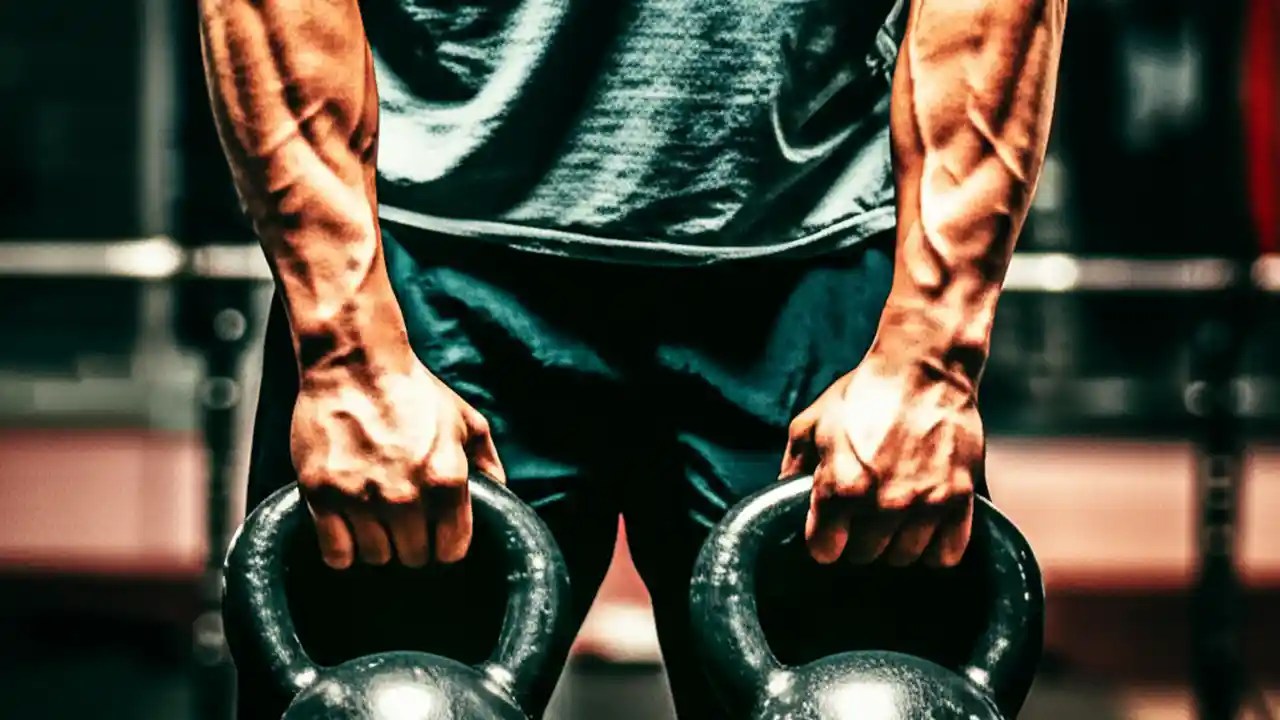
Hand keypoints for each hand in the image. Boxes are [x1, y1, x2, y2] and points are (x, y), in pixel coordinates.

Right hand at [290, 353, 503, 569]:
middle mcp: (406, 496)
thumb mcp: (466, 420)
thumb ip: (487, 462)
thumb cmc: (413, 390)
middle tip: (403, 523)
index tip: (436, 535)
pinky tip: (347, 529)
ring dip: (377, 544)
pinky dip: (342, 548)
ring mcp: (361, 497)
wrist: (354, 362)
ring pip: (375, 557)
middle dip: (412, 544)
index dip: (445, 545)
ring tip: (375, 520)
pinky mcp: (322, 494)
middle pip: (414, 557)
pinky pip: (336, 553)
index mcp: (447, 480)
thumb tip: (500, 495)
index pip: (451, 550)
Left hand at [780, 352, 981, 567]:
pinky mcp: (960, 498)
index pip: (825, 551)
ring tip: (894, 519)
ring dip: (896, 543)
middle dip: (859, 540)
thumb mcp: (812, 423)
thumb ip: (794, 465)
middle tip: (862, 516)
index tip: (830, 528)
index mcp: (841, 486)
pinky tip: (925, 527)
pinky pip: (947, 553)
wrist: (924, 367)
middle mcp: (883, 503)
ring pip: (905, 557)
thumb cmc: (863, 392)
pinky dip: (935, 547)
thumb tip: (784, 498)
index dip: (824, 540)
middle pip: (865, 556)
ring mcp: (925, 503)